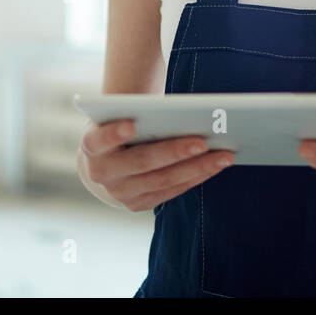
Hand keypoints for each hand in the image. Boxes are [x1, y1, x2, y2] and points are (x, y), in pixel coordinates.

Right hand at [79, 119, 234, 211]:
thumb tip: (185, 110)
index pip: (98, 139)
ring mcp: (119, 193)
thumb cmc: (119, 126)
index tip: (131, 124)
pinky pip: (171, 191)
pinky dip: (195, 177)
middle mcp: (101, 173)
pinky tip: (215, 165)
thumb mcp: (119, 115)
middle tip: (203, 141)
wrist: (105, 159)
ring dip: (196, 168)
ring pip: (162, 180)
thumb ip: (139, 113)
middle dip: (175, 151)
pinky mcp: (137, 204)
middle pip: (142, 162)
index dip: (112, 134)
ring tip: (224, 155)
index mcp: (91, 145)